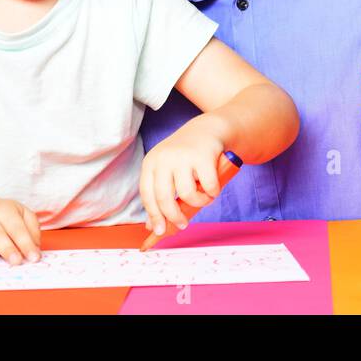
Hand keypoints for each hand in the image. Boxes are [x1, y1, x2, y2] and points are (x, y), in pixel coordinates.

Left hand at [140, 117, 229, 239]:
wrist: (207, 129)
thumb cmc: (185, 156)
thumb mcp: (167, 171)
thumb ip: (159, 195)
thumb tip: (153, 226)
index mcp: (151, 163)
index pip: (147, 195)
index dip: (153, 216)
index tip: (159, 230)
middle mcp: (164, 158)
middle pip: (164, 198)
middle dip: (174, 217)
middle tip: (183, 225)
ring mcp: (183, 156)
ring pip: (187, 194)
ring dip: (199, 203)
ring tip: (204, 199)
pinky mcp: (203, 156)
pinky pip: (208, 186)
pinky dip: (212, 193)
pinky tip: (213, 190)